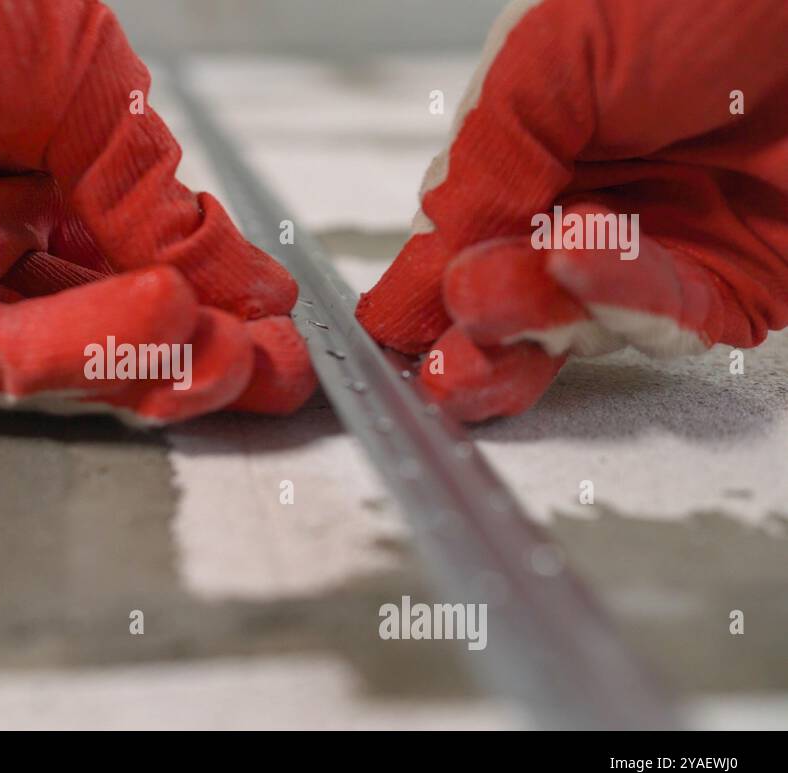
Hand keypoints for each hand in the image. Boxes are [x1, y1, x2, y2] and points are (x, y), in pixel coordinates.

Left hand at [0, 0, 315, 424]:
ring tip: (217, 348)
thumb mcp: (90, 102)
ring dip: (140, 364)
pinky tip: (148, 321)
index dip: (220, 322)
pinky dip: (63, 352)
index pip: (143, 284)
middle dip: (191, 364)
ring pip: (44, 365)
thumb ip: (160, 208)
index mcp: (46, 193)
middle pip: (97, 342)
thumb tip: (257, 291)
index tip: (290, 351)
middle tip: (266, 372)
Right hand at [356, 0, 787, 420]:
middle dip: (472, 338)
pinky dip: (626, 302)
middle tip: (444, 362)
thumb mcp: (551, 53)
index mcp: (526, 144)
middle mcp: (584, 203)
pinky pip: (672, 320)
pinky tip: (586, 263)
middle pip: (507, 306)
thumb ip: (483, 159)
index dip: (418, 292)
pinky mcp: (738, 283)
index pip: (453, 240)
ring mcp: (659, 250)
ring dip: (540, 319)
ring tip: (519, 286)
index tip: (390, 333)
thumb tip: (431, 254)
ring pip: (579, 328)